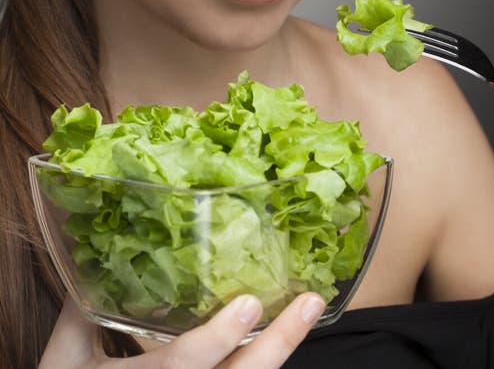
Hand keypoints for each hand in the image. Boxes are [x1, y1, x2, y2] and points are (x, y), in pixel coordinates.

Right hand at [39, 291, 324, 367]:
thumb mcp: (63, 364)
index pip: (185, 364)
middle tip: (308, 302)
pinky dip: (264, 365)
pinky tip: (284, 336)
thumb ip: (80, 315)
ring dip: (281, 351)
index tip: (249, 305)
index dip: (218, 338)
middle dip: (278, 344)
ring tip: (308, 309)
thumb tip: (93, 256)